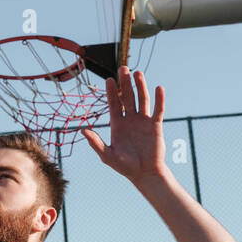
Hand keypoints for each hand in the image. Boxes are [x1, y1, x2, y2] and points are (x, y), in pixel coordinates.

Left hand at [81, 67, 165, 183]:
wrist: (144, 174)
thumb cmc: (125, 166)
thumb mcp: (107, 156)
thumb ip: (96, 143)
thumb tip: (82, 131)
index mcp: (117, 124)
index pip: (113, 104)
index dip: (111, 92)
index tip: (108, 79)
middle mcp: (130, 119)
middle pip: (127, 97)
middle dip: (124, 83)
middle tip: (123, 68)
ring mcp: (143, 121)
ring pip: (141, 100)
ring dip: (140, 86)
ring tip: (137, 73)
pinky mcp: (155, 125)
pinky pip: (158, 110)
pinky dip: (159, 99)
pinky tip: (158, 88)